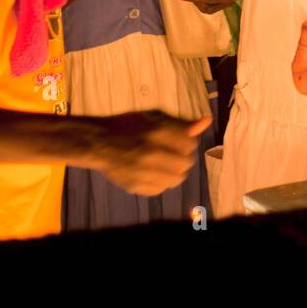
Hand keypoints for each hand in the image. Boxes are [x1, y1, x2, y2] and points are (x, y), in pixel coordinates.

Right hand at [94, 110, 211, 195]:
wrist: (99, 143)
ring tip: (163, 164)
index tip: (178, 140)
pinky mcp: (136, 186)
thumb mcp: (154, 118)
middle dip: (182, 158)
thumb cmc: (128, 126)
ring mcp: (143, 172)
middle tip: (171, 153)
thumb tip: (207, 121)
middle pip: (186, 163)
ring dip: (173, 172)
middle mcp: (151, 154)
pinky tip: (152, 173)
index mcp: (157, 133)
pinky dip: (160, 183)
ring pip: (176, 179)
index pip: (190, 143)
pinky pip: (160, 189)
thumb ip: (181, 124)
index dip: (186, 141)